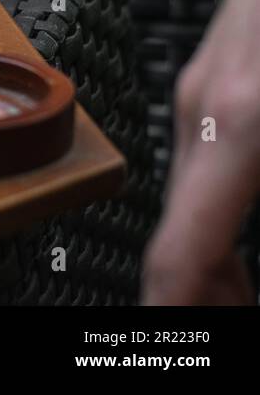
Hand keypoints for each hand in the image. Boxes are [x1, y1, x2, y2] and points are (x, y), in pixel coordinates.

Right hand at [143, 0, 259, 303]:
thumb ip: (258, 187)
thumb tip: (241, 261)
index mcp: (237, 127)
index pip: (180, 257)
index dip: (173, 318)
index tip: (178, 347)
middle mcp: (204, 112)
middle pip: (184, 238)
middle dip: (207, 300)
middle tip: (228, 330)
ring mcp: (204, 90)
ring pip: (194, 203)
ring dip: (220, 265)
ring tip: (241, 296)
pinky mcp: (217, 77)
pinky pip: (206, 168)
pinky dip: (223, 220)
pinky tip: (245, 239)